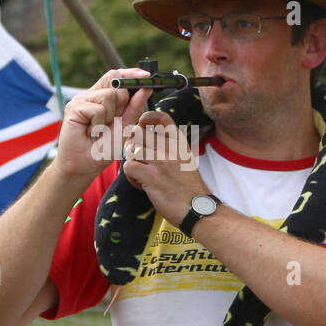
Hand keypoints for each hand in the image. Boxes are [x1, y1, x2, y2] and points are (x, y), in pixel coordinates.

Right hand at [53, 68, 150, 181]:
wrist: (83, 166)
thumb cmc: (102, 148)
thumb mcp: (125, 127)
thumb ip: (134, 107)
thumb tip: (146, 88)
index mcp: (104, 97)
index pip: (118, 76)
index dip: (132, 74)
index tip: (147, 76)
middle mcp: (92, 95)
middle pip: (114, 80)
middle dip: (123, 100)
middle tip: (113, 121)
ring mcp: (82, 100)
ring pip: (108, 95)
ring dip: (109, 116)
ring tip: (99, 130)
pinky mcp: (74, 107)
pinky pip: (97, 109)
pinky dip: (99, 123)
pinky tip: (91, 132)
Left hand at [121, 110, 208, 226]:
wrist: (197, 208)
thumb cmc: (188, 186)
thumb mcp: (185, 159)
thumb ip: (170, 146)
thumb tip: (147, 136)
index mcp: (179, 142)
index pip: (161, 117)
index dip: (146, 117)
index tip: (142, 126)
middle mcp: (169, 148)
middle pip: (138, 133)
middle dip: (131, 144)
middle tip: (137, 157)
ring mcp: (160, 161)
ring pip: (130, 149)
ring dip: (131, 161)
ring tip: (140, 173)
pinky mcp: (150, 176)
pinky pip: (128, 166)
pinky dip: (130, 176)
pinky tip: (141, 184)